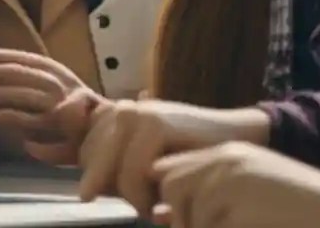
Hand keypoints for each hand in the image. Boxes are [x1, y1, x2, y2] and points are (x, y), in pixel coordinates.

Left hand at [0, 47, 106, 165]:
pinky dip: (10, 116)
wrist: (112, 135)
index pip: (20, 57)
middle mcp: (59, 81)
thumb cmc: (80, 116)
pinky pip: (30, 118)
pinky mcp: (61, 121)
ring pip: (23, 91)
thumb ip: (28, 87)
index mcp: (56, 71)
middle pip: (19, 70)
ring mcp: (60, 100)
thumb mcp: (56, 93)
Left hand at [77, 99, 270, 216]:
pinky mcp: (157, 123)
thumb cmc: (189, 159)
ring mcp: (139, 113)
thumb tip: (85, 192)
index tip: (121, 196)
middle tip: (142, 207)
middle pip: (91, 162)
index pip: (82, 155)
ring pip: (114, 172)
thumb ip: (114, 174)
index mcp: (116, 116)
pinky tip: (162, 204)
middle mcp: (124, 110)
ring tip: (153, 209)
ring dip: (132, 198)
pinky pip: (135, 171)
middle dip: (113, 190)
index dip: (98, 181)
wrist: (237, 139)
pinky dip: (145, 195)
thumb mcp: (144, 167)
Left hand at [152, 142, 319, 227]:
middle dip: (180, 216)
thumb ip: (204, 197)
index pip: (170, 169)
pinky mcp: (240, 205)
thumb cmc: (295, 210)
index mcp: (226, 154)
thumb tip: (159, 216)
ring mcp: (232, 181)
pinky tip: (253, 227)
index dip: (169, 199)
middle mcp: (225, 161)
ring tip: (242, 224)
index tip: (179, 219)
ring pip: (188, 213)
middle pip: (170, 187)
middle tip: (206, 227)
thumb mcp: (246, 195)